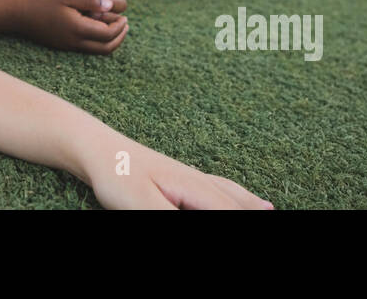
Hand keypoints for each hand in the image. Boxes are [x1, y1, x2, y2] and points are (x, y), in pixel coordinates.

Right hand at [14, 0, 128, 53]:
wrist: (19, 12)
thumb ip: (91, 0)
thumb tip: (110, 6)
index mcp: (78, 29)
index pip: (108, 34)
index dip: (120, 26)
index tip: (123, 16)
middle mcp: (75, 41)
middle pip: (106, 48)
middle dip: (119, 37)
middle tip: (125, 25)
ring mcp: (68, 45)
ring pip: (97, 51)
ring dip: (110, 41)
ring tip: (115, 27)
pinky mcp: (63, 44)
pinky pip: (87, 47)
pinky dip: (98, 40)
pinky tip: (97, 27)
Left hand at [89, 141, 271, 209]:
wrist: (95, 147)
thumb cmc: (117, 174)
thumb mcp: (143, 205)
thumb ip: (170, 219)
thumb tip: (201, 217)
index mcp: (195, 189)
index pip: (229, 212)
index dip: (244, 215)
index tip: (266, 215)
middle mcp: (199, 181)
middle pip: (235, 203)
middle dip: (253, 210)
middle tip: (271, 213)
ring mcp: (190, 177)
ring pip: (228, 193)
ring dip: (248, 203)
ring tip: (267, 209)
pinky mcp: (179, 177)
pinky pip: (218, 187)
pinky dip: (234, 194)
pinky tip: (235, 195)